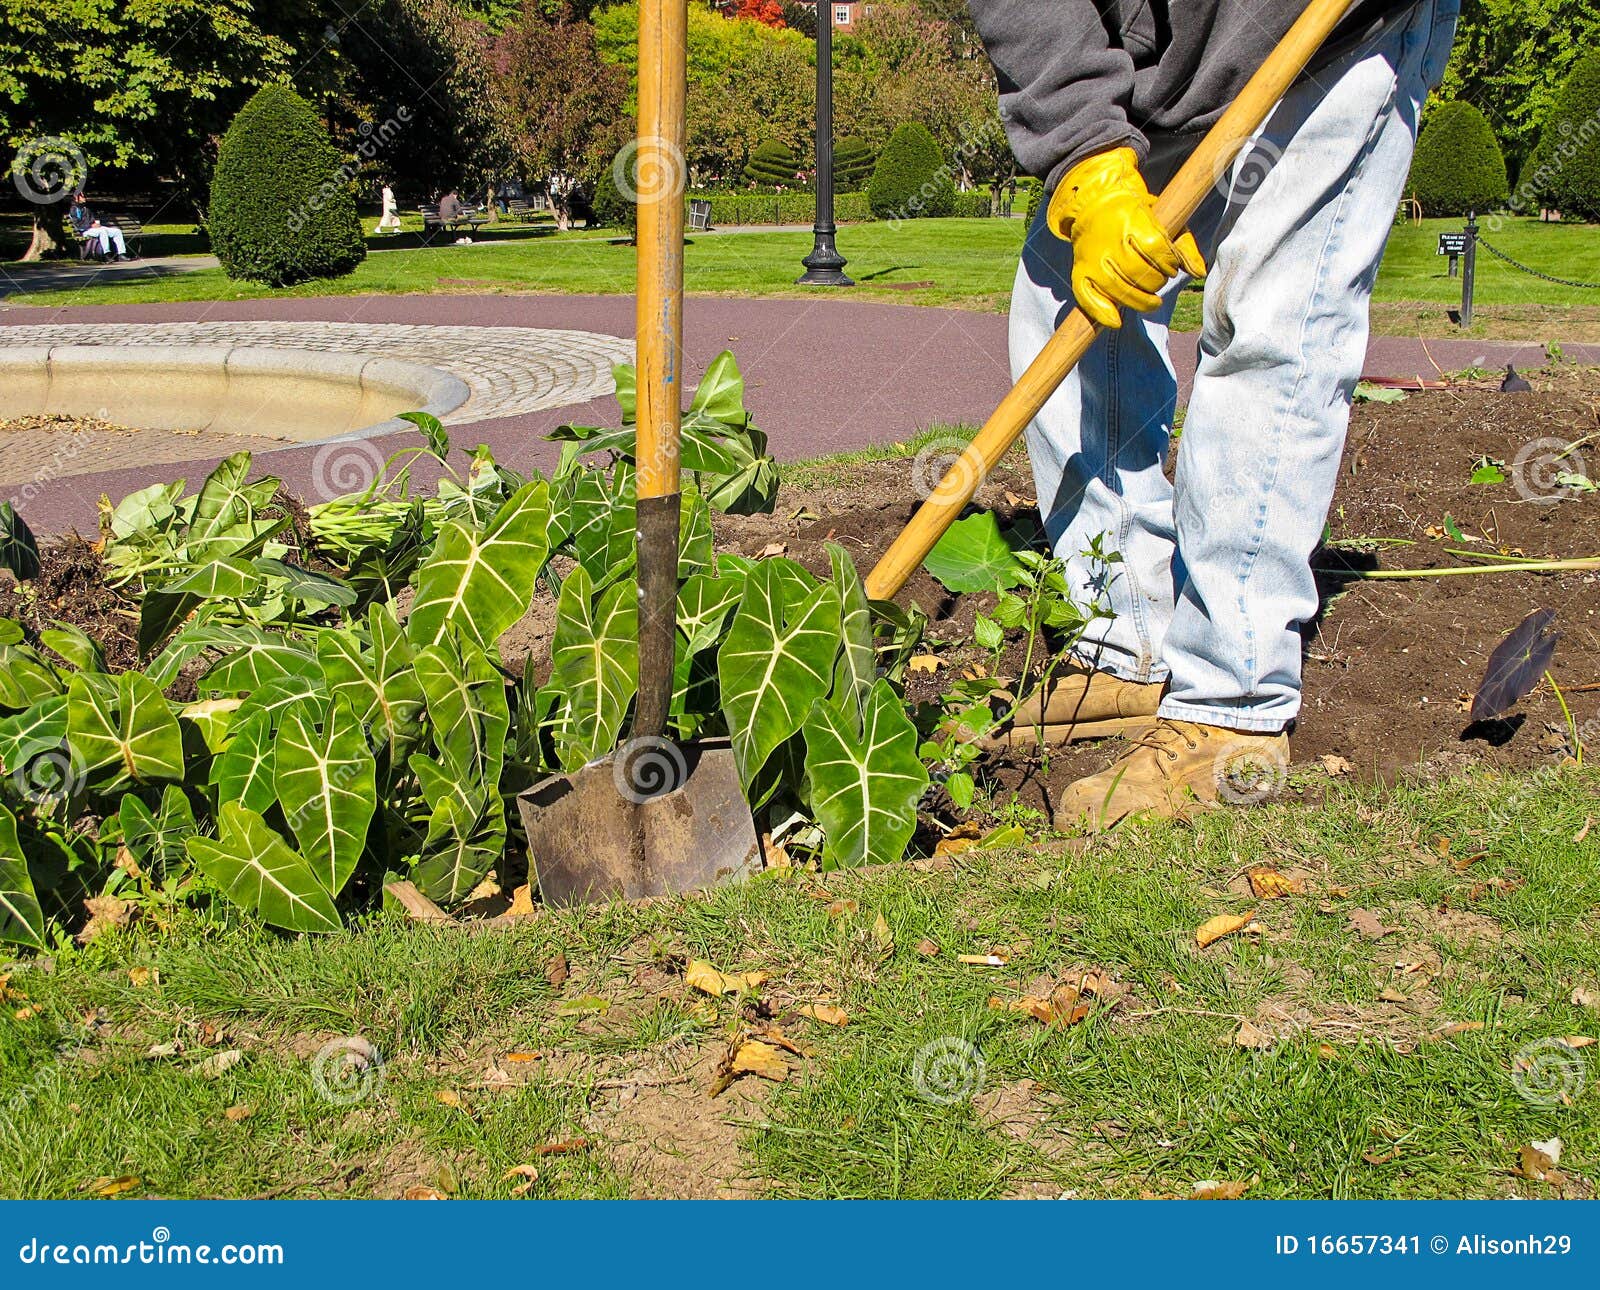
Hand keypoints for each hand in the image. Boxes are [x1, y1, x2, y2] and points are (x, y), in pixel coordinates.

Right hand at [1047, 147, 1204, 328]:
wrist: (1095, 206)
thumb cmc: (1136, 217)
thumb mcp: (1165, 221)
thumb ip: (1184, 245)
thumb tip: (1199, 273)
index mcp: (1131, 220)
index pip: (1157, 249)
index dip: (1170, 262)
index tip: (1171, 264)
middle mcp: (1108, 241)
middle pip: (1140, 273)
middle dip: (1157, 281)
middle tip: (1160, 278)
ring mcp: (1091, 259)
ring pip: (1120, 290)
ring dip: (1141, 301)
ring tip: (1151, 298)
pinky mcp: (1079, 272)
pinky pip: (1087, 299)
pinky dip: (1102, 313)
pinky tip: (1116, 321)